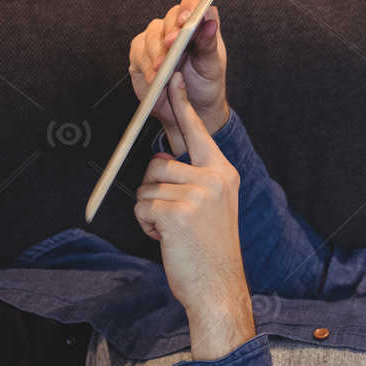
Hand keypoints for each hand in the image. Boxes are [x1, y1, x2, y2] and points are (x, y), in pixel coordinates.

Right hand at [129, 0, 228, 156]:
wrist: (193, 107)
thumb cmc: (206, 81)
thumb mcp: (212, 66)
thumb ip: (209, 44)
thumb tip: (210, 23)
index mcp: (200, 22)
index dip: (189, 2)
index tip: (187, 18)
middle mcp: (177, 26)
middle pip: (171, 16)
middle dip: (171, 31)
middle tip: (172, 44)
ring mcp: (157, 38)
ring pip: (152, 34)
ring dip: (158, 52)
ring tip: (164, 69)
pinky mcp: (141, 53)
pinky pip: (139, 52)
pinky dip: (147, 65)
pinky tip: (154, 76)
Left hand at [135, 73, 253, 359]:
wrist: (218, 287)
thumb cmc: (210, 250)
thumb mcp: (210, 205)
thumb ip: (192, 178)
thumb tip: (160, 159)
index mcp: (223, 172)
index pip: (197, 131)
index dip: (181, 104)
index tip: (171, 78)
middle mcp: (213, 177)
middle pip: (158, 162)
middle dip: (154, 191)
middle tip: (172, 217)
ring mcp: (196, 194)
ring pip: (146, 187)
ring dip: (149, 212)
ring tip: (173, 231)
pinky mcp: (177, 212)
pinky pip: (142, 207)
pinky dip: (146, 226)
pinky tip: (168, 240)